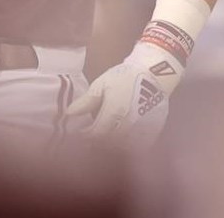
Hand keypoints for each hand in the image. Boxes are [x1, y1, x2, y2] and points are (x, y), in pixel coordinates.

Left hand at [65, 40, 182, 144]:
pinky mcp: (154, 132)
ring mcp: (143, 129)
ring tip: (105, 140)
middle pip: (110, 143)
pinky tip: (122, 141)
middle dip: (98, 143)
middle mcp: (129, 124)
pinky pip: (140, 146)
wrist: (154, 75)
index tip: (80, 133)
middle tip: (90, 138)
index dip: (86, 136)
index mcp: (114, 112)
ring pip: (124, 148)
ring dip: (113, 147)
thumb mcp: (102, 85)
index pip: (96, 134)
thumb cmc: (125, 77)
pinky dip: (129, 147)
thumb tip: (69, 113)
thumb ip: (86, 102)